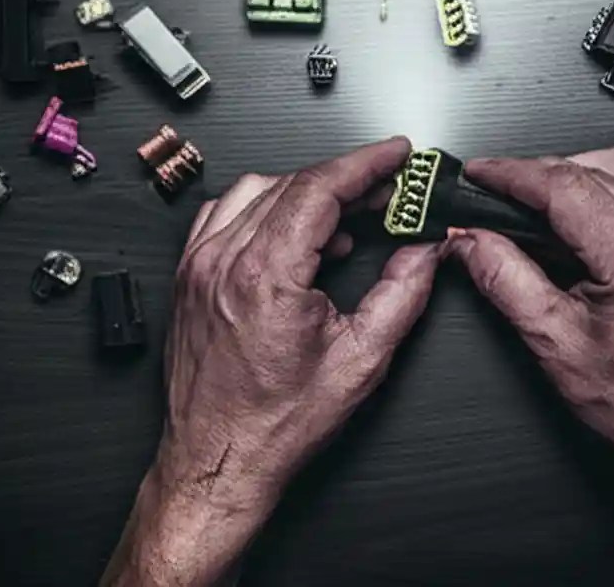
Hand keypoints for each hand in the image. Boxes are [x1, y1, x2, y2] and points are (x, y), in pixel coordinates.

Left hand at [103, 137, 439, 586]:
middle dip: (346, 180)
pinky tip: (289, 234)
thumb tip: (425, 253)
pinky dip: (263, 208)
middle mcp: (223, 262)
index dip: (365, 163)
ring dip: (305, 193)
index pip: (320, 187)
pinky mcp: (188, 277)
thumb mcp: (361, 360)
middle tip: (386, 195)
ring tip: (342, 226)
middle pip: (292, 183)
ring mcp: (198, 267)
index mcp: (265, 275)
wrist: (218, 459)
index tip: (395, 153)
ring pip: (256, 191)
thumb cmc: (275, 423)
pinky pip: (223, 214)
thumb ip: (402, 294)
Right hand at [447, 146, 613, 472]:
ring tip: (532, 204)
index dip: (512, 173)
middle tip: (491, 194)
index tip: (481, 174)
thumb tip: (471, 241)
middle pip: (589, 169)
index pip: (565, 185)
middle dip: (533, 175)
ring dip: (570, 174)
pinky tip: (578, 213)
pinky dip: (603, 186)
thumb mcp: (554, 342)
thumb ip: (504, 279)